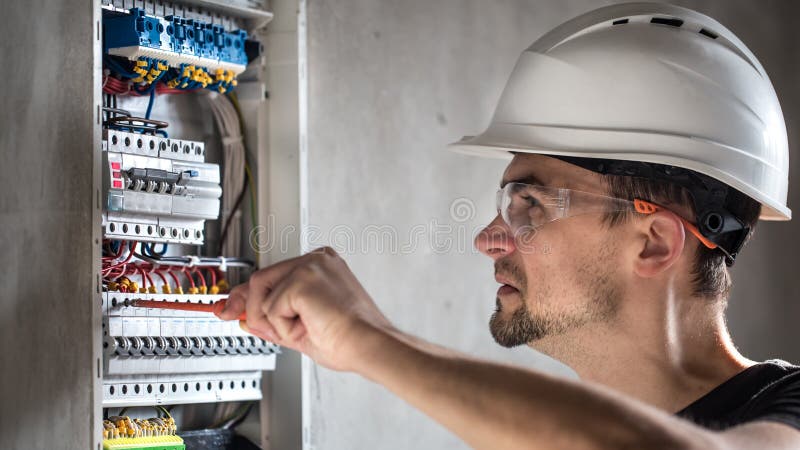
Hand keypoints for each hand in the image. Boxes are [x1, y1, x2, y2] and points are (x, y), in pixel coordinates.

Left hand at [217, 247, 392, 371]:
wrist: (368, 344)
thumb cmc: (349, 339)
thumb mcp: (300, 329)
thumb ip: (273, 320)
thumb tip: (244, 318)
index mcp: (322, 267)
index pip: (275, 275)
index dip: (249, 293)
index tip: (230, 305)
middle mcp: (317, 259)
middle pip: (262, 278)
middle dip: (242, 302)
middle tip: (225, 314)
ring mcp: (310, 266)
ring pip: (261, 293)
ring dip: (272, 321)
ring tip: (302, 330)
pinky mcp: (302, 279)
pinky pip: (270, 307)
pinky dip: (283, 326)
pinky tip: (308, 326)